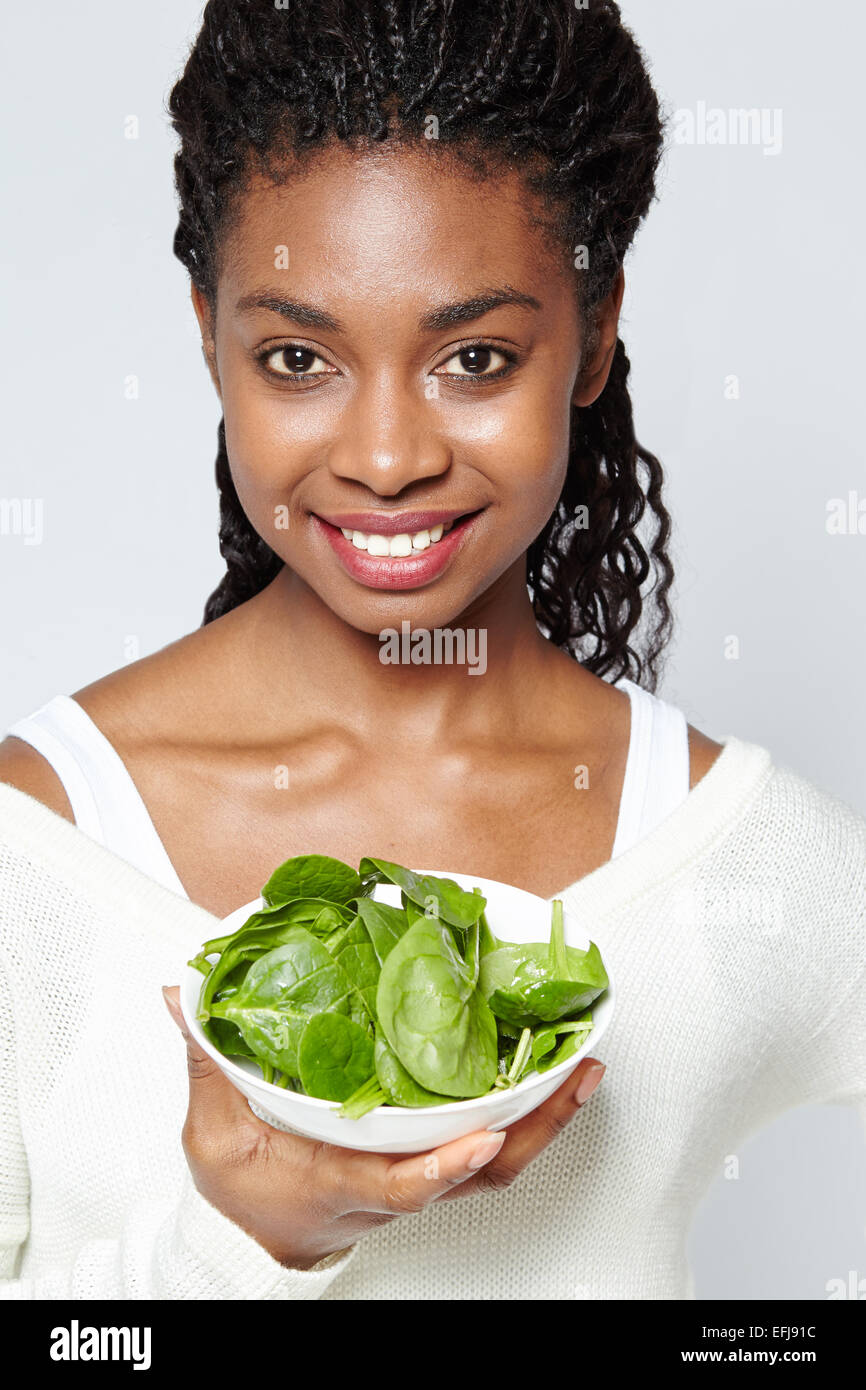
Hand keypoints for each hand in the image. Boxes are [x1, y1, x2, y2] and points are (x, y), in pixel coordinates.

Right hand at [162, 985, 604, 1269]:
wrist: (260, 1236)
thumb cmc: (243, 1187)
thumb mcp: (212, 1128)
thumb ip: (207, 1057)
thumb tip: (182, 993)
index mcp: (339, 1180)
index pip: (398, 1185)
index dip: (442, 1168)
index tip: (482, 1139)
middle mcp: (391, 1187)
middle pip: (476, 1176)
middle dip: (533, 1131)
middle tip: (577, 1075)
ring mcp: (417, 1183)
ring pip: (495, 1169)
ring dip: (544, 1124)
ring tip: (583, 1071)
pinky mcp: (430, 1170)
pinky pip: (488, 1153)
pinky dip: (526, 1122)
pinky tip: (548, 1080)